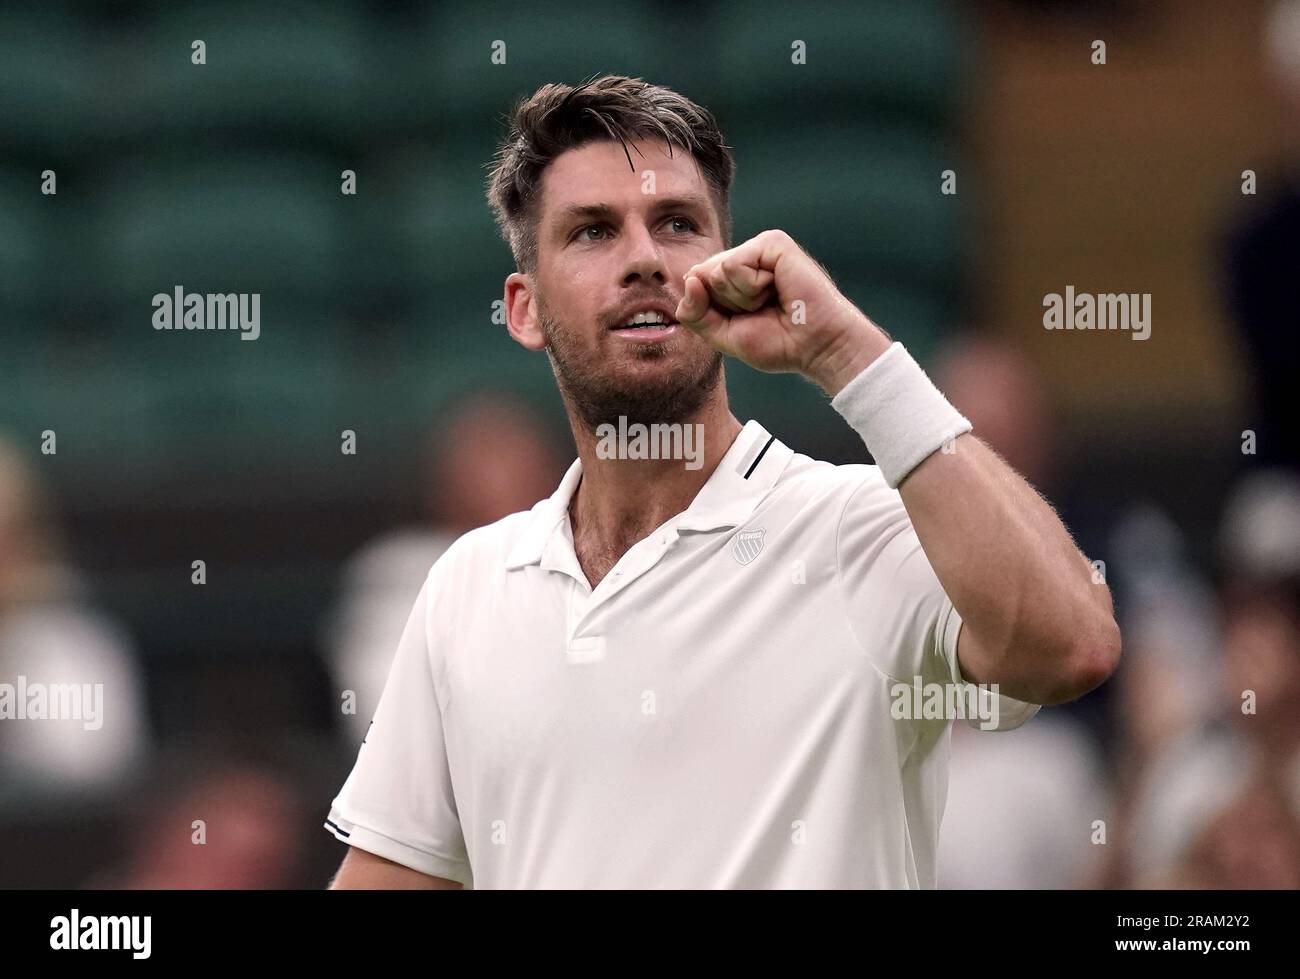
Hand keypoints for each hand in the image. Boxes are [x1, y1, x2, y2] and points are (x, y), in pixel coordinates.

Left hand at [673, 229, 891, 394]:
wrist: (816, 347)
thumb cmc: (778, 343)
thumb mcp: (723, 334)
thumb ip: (695, 313)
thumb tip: (688, 278)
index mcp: (735, 277)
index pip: (695, 284)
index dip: (711, 310)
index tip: (746, 320)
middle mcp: (746, 258)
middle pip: (702, 276)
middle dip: (726, 304)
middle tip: (761, 311)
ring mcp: (760, 247)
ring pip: (717, 271)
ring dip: (741, 298)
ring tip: (771, 300)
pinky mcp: (773, 243)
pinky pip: (734, 264)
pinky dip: (750, 287)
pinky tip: (776, 289)